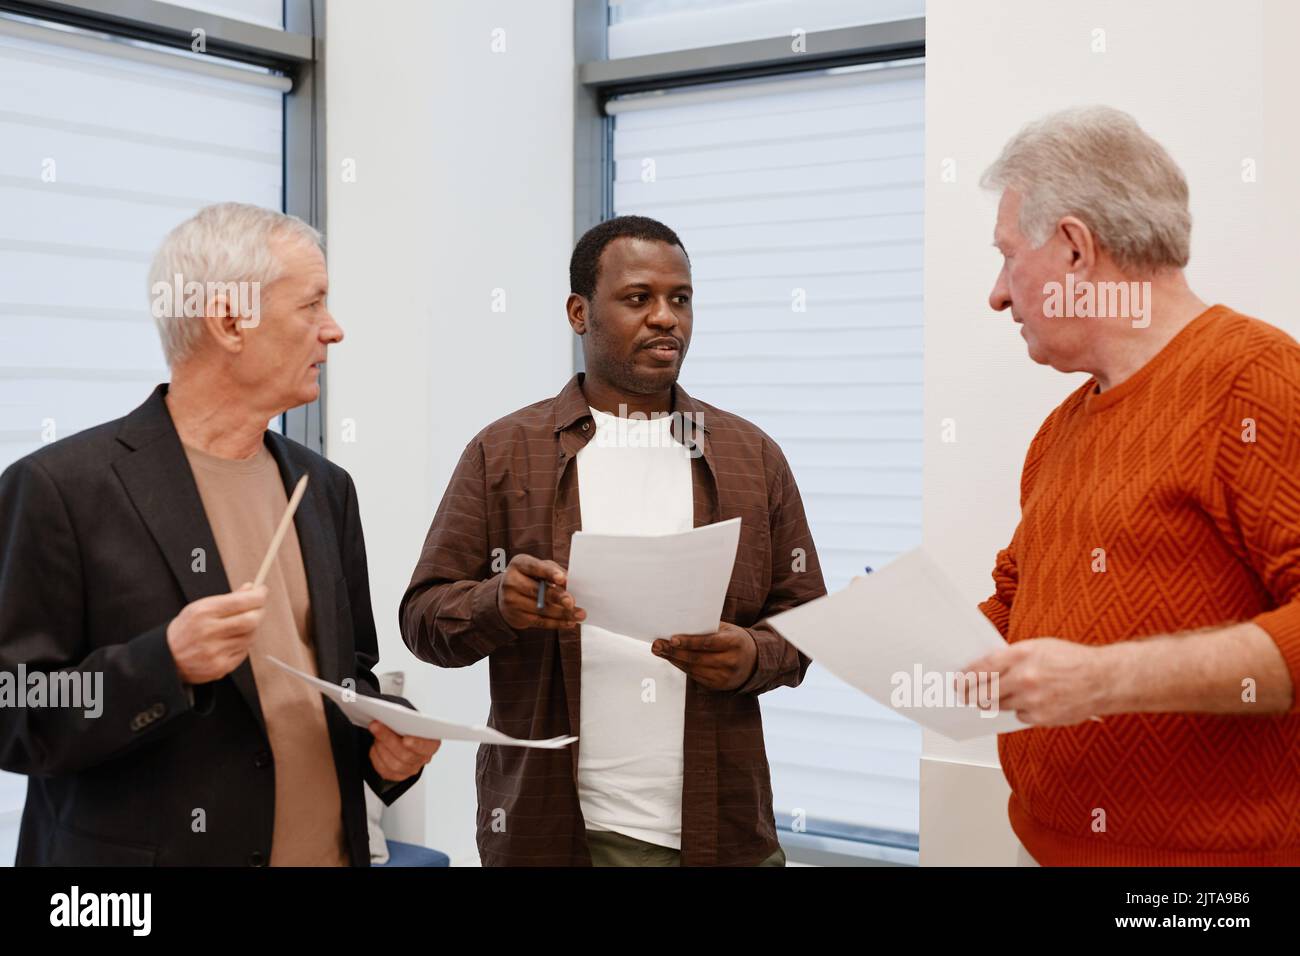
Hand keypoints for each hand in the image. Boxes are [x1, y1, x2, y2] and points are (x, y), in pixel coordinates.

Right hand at [166, 583, 268, 684]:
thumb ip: (228, 599)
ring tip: (240, 627)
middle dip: (259, 612)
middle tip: (258, 608)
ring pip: (250, 637)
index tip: (262, 591)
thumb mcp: (200, 608)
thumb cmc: (187, 629)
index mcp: (203, 613)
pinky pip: (244, 652)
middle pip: (251, 620)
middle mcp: (208, 632)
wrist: (166, 658)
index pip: (241, 602)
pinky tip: (231, 642)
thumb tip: (252, 588)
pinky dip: (243, 645)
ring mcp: (214, 651)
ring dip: (251, 629)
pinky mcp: (219, 667)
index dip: (258, 596)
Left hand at [368, 720, 440, 782]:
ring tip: (374, 734)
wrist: (404, 738)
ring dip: (381, 747)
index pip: (427, 747)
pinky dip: (376, 756)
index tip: (405, 739)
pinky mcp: (396, 775)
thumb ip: (406, 720)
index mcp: (431, 744)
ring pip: (394, 764)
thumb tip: (391, 717)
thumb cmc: (410, 728)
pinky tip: (375, 746)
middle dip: (388, 739)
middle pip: (406, 755)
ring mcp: (409, 769)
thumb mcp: (412, 721)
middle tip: (376, 726)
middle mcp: (422, 759)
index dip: (417, 744)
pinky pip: (384, 770)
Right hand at [496, 553, 585, 630]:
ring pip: (541, 609)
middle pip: (537, 591)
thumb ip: (554, 571)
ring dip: (562, 613)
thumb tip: (570, 582)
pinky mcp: (516, 617)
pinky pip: (539, 621)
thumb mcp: (540, 568)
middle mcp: (511, 582)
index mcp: (519, 564)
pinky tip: (569, 622)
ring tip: (579, 614)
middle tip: (571, 602)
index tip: (562, 578)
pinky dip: (556, 623)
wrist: (506, 595)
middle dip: (557, 597)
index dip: (549, 573)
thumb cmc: (529, 577)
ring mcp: (512, 601)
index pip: (534, 567)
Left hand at [651, 622, 756, 690]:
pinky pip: (695, 676)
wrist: (754, 662)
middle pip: (697, 658)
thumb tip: (681, 625)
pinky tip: (672, 659)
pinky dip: (682, 667)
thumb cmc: (736, 640)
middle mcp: (731, 662)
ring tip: (659, 651)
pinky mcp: (718, 686)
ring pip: (693, 669)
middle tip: (657, 645)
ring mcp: (725, 677)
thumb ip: (709, 628)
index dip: (689, 642)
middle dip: (674, 652)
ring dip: (674, 660)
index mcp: (735, 643)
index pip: (708, 643)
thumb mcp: (728, 630)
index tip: (672, 639)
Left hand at [958, 637, 1110, 725]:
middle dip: (971, 693)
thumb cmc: (1072, 660)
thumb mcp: (1040, 646)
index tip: (960, 679)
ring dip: (994, 702)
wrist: (1103, 680)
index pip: (984, 666)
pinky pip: (1019, 715)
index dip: (968, 675)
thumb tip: (988, 668)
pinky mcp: (1041, 717)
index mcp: (1023, 654)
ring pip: (1000, 705)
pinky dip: (1020, 710)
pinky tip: (1028, 703)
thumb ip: (1013, 656)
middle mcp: (1025, 677)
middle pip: (986, 691)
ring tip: (989, 698)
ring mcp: (1032, 699)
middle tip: (964, 695)